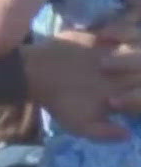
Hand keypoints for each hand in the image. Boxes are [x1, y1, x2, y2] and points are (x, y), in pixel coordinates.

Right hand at [24, 2, 140, 139]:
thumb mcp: (79, 125)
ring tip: (103, 60)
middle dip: (136, 74)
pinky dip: (122, 32)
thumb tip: (128, 135)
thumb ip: (103, 134)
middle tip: (104, 72)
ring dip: (130, 55)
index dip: (136, 99)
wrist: (37, 74)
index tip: (112, 101)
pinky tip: (104, 38)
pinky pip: (129, 32)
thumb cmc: (60, 102)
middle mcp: (126, 77)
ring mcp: (119, 56)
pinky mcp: (108, 39)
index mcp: (124, 98)